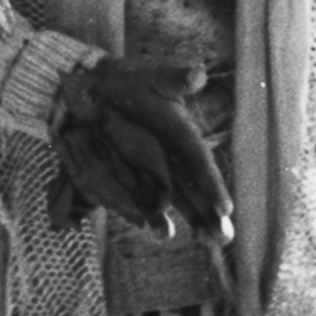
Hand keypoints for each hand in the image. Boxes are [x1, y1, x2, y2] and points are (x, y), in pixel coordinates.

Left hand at [48, 58, 232, 240]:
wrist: (91, 89)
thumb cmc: (127, 78)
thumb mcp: (152, 74)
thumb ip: (175, 76)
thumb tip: (197, 74)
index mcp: (181, 133)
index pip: (200, 163)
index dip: (212, 186)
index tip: (224, 209)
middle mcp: (171, 156)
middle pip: (194, 190)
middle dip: (209, 214)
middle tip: (224, 238)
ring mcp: (151, 169)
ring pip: (174, 200)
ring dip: (189, 221)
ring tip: (204, 242)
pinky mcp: (129, 177)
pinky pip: (142, 200)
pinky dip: (150, 216)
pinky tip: (161, 233)